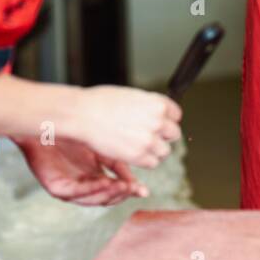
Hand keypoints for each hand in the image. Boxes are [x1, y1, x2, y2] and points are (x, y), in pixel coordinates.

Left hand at [17, 137, 146, 204]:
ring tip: (123, 186)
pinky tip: (105, 181)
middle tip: (134, 188)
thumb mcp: (102, 148)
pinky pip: (76, 193)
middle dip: (121, 194)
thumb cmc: (73, 133)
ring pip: (91, 199)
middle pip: (104, 199)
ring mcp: (68, 189)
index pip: (113, 191)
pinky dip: (92, 189)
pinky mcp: (55, 187)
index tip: (144, 190)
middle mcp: (81, 186)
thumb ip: (119, 164)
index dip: (128, 191)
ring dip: (109, 194)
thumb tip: (140, 178)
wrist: (47, 123)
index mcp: (93, 178)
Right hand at [67, 85, 181, 169]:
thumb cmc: (101, 102)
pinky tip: (134, 153)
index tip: (159, 122)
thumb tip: (157, 113)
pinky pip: (153, 163)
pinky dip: (145, 161)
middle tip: (148, 136)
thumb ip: (149, 106)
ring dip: (155, 150)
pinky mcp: (138, 156)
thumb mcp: (132, 96)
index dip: (166, 119)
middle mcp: (158, 122)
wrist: (83, 114)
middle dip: (163, 136)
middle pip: (174, 134)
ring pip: (165, 151)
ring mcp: (149, 140)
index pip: (177, 115)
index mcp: (158, 104)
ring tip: (139, 145)